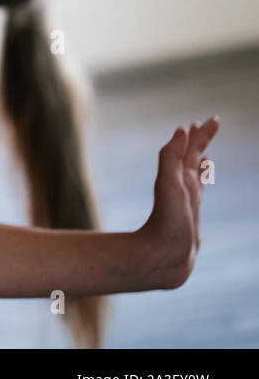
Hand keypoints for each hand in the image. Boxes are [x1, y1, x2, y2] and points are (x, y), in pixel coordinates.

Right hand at [139, 118, 218, 288]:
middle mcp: (191, 190)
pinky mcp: (180, 218)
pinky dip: (192, 185)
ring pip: (195, 179)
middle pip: (196, 161)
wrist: (172, 258)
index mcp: (189, 180)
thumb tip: (181, 130)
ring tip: (201, 155)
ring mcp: (187, 205)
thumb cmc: (171, 222)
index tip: (209, 120)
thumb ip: (171, 157)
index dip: (201, 135)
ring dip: (196, 163)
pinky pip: (190, 195)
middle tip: (200, 126)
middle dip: (198, 143)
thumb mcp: (169, 186)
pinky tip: (192, 189)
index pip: (196, 151)